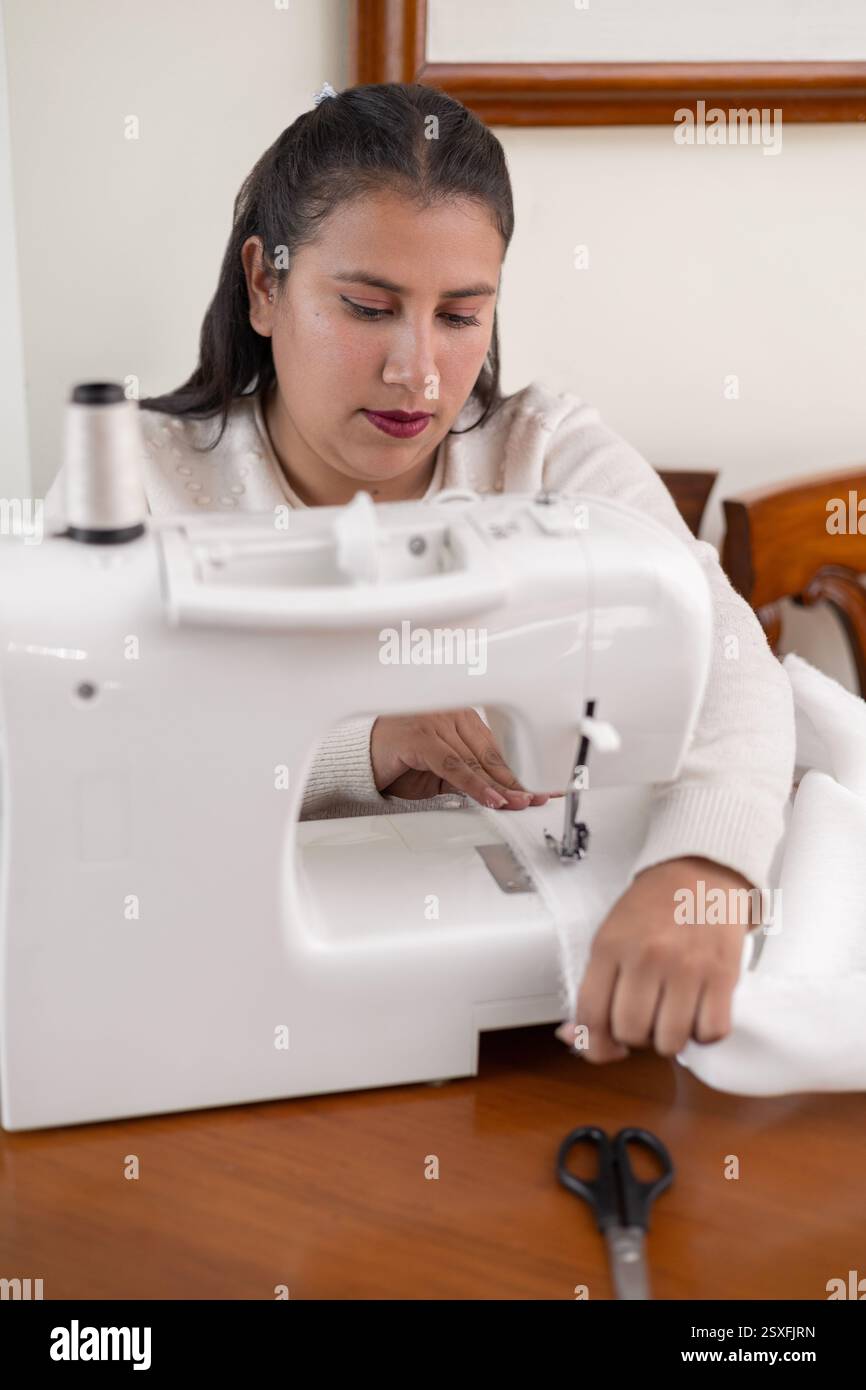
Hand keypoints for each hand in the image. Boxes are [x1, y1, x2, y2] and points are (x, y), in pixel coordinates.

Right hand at [370, 708, 562, 808]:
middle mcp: (451, 714)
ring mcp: (436, 722)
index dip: (517, 773)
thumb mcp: (441, 773)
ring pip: (475, 761)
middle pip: (490, 755)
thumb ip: (469, 778)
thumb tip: (502, 795)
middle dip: (514, 782)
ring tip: (517, 804)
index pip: (496, 750)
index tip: (539, 790)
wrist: (360, 756)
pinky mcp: (421, 737)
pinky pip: (455, 766)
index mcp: (461, 718)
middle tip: (535, 800)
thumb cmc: (399, 760)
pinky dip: (475, 784)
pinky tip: (491, 798)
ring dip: (499, 787)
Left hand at [557, 856, 752, 1062]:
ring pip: (670, 1041)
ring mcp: (687, 967)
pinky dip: (705, 1032)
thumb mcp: (611, 935)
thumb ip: (593, 987)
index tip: (607, 1046)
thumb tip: (573, 1037)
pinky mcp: (723, 975)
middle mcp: (646, 958)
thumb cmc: (654, 906)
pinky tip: (698, 1013)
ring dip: (670, 1039)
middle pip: (631, 1033)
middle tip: (645, 1019)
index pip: (591, 1015)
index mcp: (610, 946)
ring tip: (672, 1016)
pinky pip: (711, 1031)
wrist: (702, 871)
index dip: (596, 1045)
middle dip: (636, 1037)